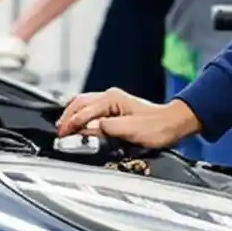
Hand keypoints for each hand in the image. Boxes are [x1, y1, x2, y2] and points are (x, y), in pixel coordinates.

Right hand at [56, 87, 201, 147]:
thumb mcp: (131, 131)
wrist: (173, 124)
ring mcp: (112, 101)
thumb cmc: (157, 127)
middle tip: (58, 132)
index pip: (85, 111)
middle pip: (80, 102)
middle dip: (67, 116)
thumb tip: (88, 129)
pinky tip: (76, 122)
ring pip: (83, 103)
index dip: (72, 123)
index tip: (62, 134)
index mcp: (112, 99)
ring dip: (71, 114)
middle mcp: (110, 96)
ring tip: (62, 127)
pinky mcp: (114, 108)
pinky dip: (80, 114)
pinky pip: (90, 108)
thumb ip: (107, 129)